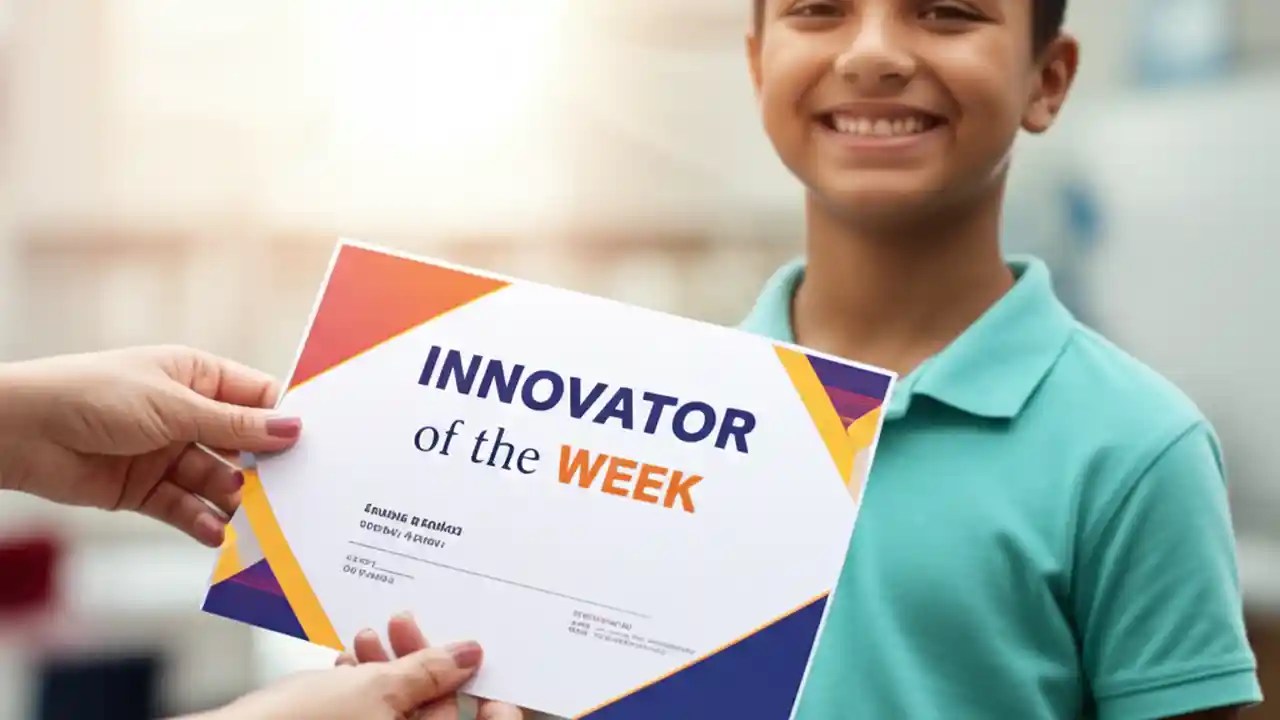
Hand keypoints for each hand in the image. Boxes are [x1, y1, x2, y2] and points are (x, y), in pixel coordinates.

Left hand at [0, 345, 300, 546]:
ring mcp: (167, 453)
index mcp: (197, 377)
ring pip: (216, 480)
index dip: (285, 419)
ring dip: (232, 499)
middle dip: (264, 468)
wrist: (20, 431)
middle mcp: (187, 415)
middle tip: (292, 491)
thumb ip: (235, 424)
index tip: (317, 445)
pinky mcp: (145, 489)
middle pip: (242, 445)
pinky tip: (217, 534)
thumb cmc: (94, 394)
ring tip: (250, 516)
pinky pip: (185, 507)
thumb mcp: (174, 405)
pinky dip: (201, 521)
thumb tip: (293, 428)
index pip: (257, 397)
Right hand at [336, 613, 524, 719]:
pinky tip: (346, 664)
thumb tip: (468, 655)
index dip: (481, 686)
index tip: (474, 652)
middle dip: (420, 665)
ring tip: (364, 640)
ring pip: (399, 710)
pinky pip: (371, 716)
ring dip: (386, 669)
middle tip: (404, 626)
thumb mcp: (376, 688)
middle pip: (434, 710)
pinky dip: (363, 688)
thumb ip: (429, 671)